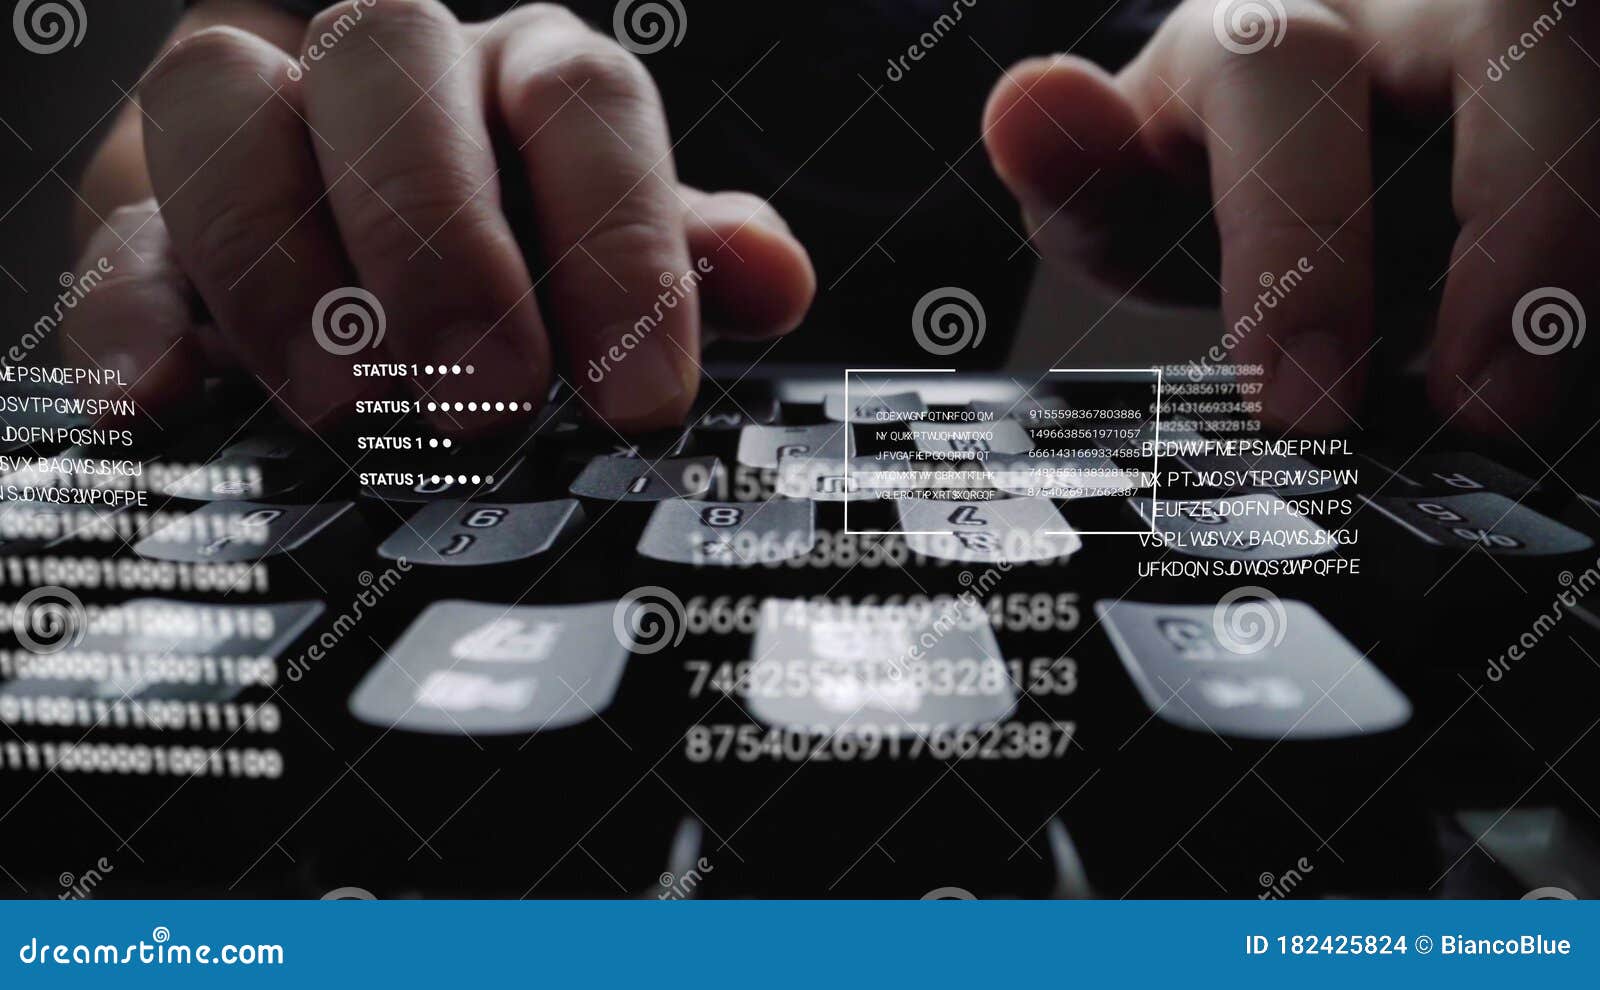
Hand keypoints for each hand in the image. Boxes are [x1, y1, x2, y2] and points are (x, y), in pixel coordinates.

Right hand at [65, 0, 813, 433]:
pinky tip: (158, 398)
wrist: (372, 310)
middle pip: (391, 61)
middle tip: (483, 401)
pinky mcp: (147, 221)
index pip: (578, 94)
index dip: (619, 237)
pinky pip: (118, 231)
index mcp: (521, 86)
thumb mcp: (615, 289)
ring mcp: (260, 135)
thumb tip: (771, 274)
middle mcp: (393, 80)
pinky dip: (131, 313)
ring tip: (344, 409)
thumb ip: (683, 270)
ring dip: (283, 261)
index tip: (639, 397)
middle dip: (441, 237)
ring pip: (226, 105)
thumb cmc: (527, 296)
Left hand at [983, 0, 1598, 435]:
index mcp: (1266, 26)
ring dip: (1580, 242)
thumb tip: (1023, 108)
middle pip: (1518, 29)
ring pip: (1594, 74)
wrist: (1293, 140)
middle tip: (1482, 409)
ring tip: (1537, 402)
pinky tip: (1563, 358)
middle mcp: (1410, 3)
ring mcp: (1515, 41)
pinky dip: (1590, 268)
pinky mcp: (1574, 98)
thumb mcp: (1120, 185)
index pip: (1286, 76)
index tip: (1303, 404)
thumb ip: (1079, 170)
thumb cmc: (1205, 165)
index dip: (1302, 239)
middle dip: (1522, 217)